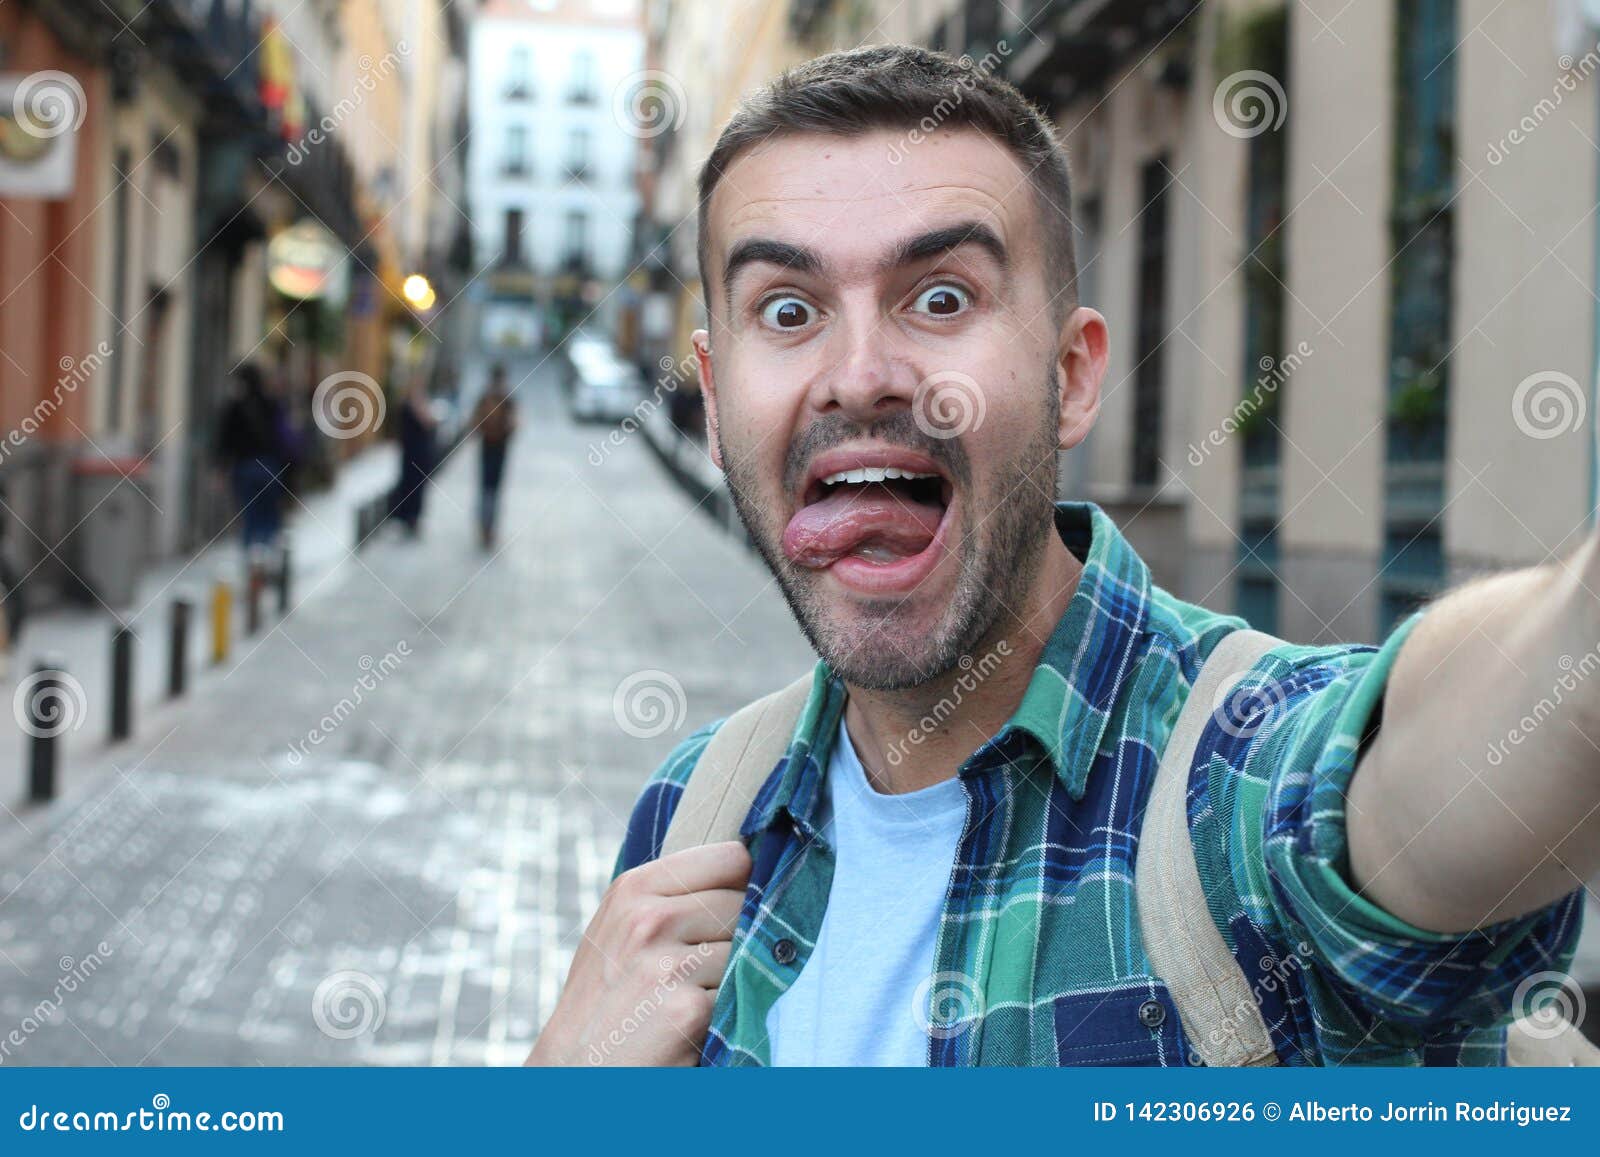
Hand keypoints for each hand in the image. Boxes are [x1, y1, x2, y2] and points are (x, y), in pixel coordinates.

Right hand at [526, 840, 750, 1065]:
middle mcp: (648, 920)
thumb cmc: (609, 997)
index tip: (733, 906)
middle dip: (736, 935)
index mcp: (634, 889)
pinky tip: (689, 1026)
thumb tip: (750, 866)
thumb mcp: (623, 928)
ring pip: (746, 950)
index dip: (742, 884)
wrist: (576, 1071)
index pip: (730, 857)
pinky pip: (739, 993)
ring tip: (687, 998)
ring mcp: (667, 965)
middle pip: (743, 905)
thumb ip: (674, 895)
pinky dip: (724, 1012)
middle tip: (697, 970)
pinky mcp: (687, 1010)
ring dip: (731, 977)